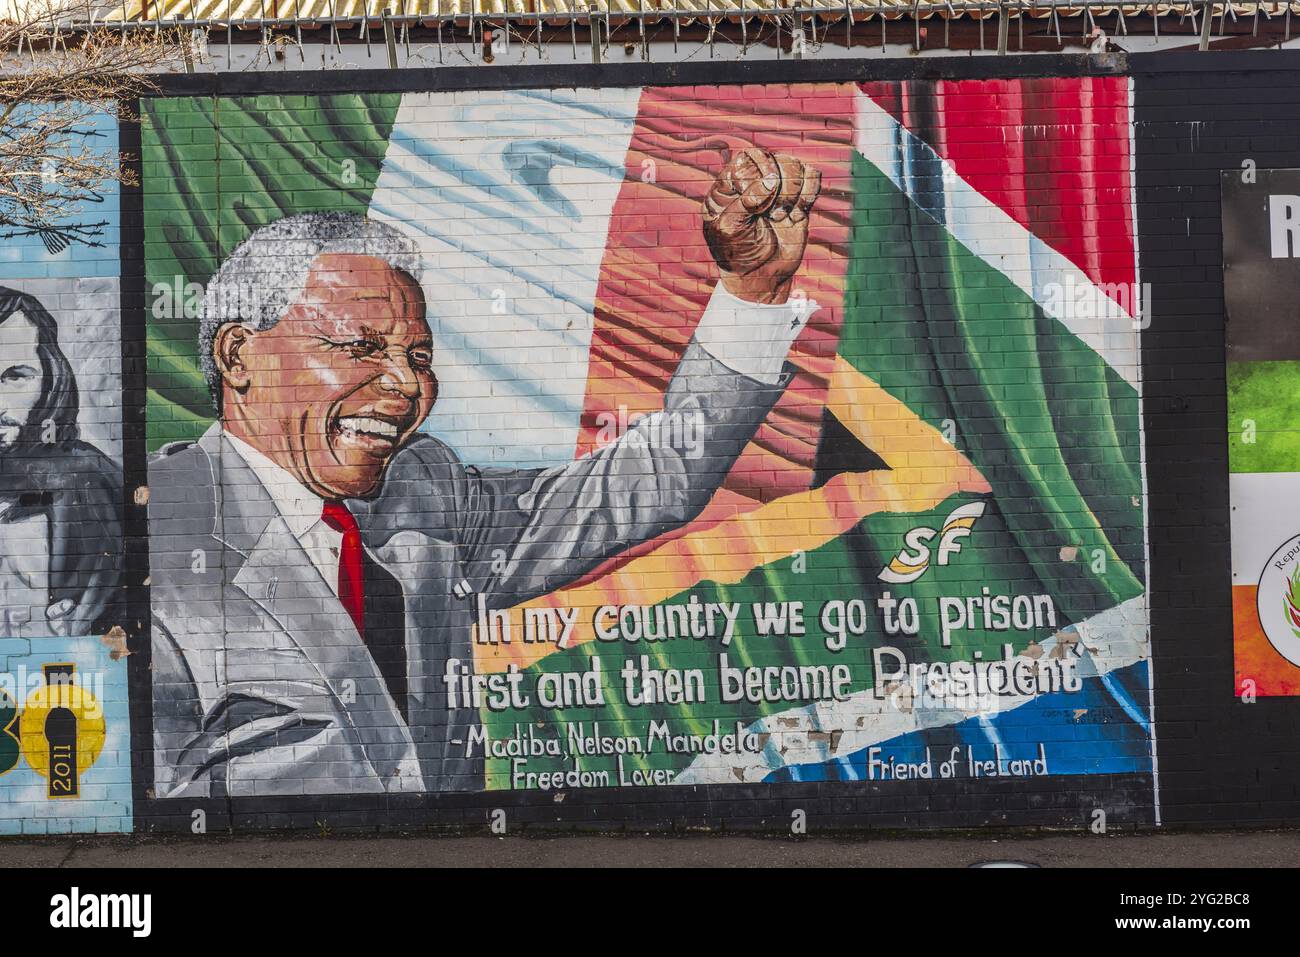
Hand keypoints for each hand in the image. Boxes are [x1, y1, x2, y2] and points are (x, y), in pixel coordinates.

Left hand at [702, 147, 820, 304]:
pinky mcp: (798, 198)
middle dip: (777, 188)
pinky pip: (812, 176)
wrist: (761, 277)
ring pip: (794, 165)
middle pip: (772, 158)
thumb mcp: (730, 231)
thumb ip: (745, 202)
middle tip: (770, 214)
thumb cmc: (737, 254)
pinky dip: (809, 194)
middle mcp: (753, 180)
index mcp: (729, 184)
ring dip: (792, 194)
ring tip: (781, 218)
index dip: (757, 178)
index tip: (755, 208)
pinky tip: (797, 216)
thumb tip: (770, 179)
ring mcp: (776, 187)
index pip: (747, 158)